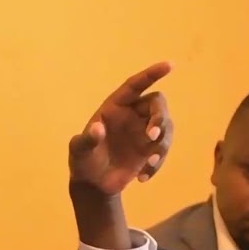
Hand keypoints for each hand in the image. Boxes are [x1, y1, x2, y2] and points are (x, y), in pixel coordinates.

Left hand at [67, 61, 173, 195]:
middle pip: (157, 104)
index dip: (152, 74)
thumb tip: (97, 128)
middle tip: (153, 136)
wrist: (94, 184)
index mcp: (115, 106)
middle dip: (159, 117)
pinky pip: (163, 150)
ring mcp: (144, 131)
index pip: (135, 85)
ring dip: (162, 144)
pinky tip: (142, 177)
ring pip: (166, 127)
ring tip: (149, 163)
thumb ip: (86, 139)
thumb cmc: (83, 162)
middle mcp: (132, 114)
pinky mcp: (151, 149)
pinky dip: (157, 163)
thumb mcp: (79, 152)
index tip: (169, 66)